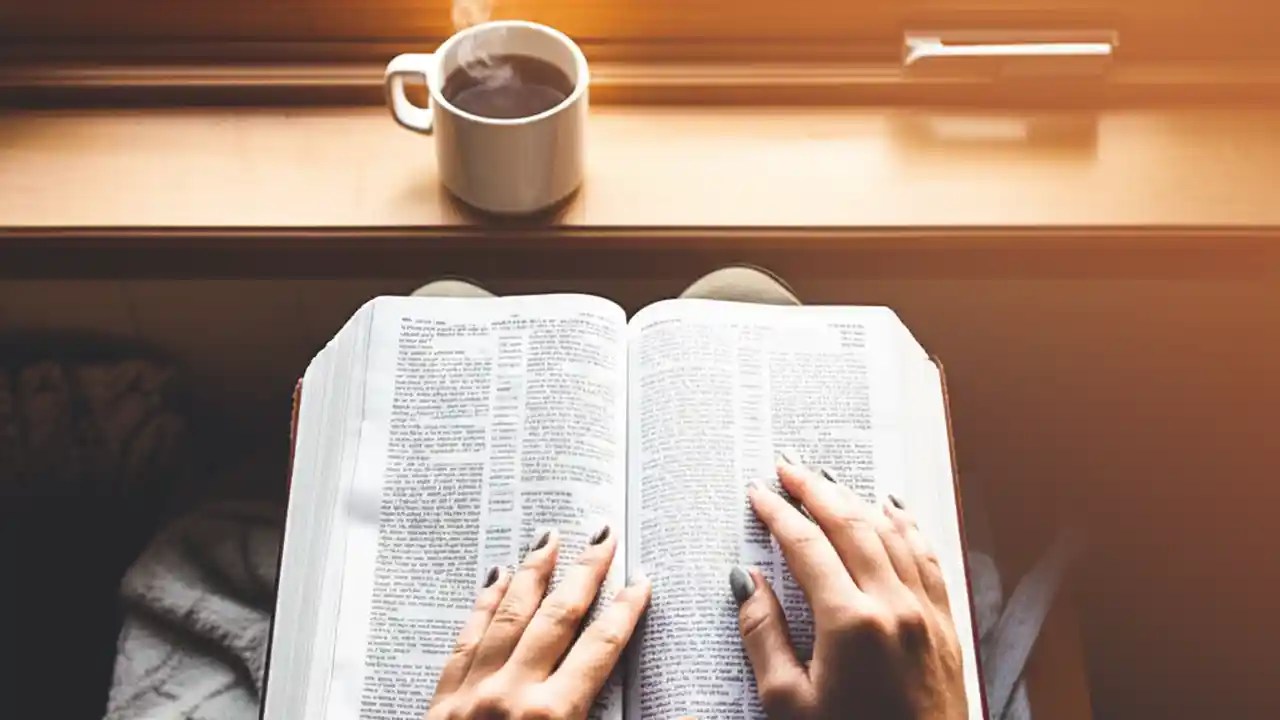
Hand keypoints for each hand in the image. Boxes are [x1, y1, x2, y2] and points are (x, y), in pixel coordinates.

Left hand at [427, 527, 651, 719]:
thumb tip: (693, 714)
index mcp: (554, 718)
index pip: (600, 648)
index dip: (625, 611)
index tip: (642, 580)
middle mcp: (512, 696)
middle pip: (556, 618)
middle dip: (584, 573)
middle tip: (602, 535)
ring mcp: (472, 695)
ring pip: (507, 617)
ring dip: (531, 574)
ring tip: (548, 538)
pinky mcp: (440, 702)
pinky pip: (466, 639)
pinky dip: (482, 606)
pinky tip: (493, 581)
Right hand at [732, 457, 966, 719]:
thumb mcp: (787, 703)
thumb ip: (763, 635)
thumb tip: (745, 581)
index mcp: (850, 622)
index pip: (805, 546)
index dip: (777, 513)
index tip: (757, 493)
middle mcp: (894, 606)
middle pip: (849, 523)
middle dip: (814, 488)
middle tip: (787, 466)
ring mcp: (926, 612)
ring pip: (890, 532)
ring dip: (855, 499)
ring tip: (828, 479)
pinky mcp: (946, 626)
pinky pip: (926, 556)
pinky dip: (905, 525)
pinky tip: (893, 510)